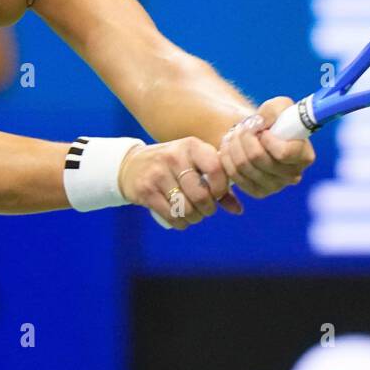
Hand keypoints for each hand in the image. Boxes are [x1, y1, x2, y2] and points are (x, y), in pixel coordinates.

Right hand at [117, 137, 242, 229]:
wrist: (132, 164)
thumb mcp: (194, 164)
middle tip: (206, 209)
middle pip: (201, 195)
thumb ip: (218, 184)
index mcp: (192, 146)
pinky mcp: (146, 190)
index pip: (216, 169)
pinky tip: (180, 219)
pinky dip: (179, 223)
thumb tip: (238, 210)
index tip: (218, 194)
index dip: (221, 188)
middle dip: (208, 209)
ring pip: (186, 208)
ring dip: (194, 218)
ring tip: (193, 214)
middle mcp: (175, 157)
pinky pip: (171, 215)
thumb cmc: (172, 165)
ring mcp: (158, 173)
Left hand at [218, 97, 316, 198]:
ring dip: (234, 144)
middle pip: (257, 158)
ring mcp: (275, 186)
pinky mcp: (258, 192)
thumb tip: (260, 123)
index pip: (283, 152)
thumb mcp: (277, 106)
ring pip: (243, 166)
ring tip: (235, 133)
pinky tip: (230, 146)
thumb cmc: (274, 119)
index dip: (267, 138)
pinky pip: (234, 175)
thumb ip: (272, 110)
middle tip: (243, 126)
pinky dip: (227, 158)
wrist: (261, 134)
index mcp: (304, 156)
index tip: (264, 130)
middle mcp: (293, 175)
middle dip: (245, 136)